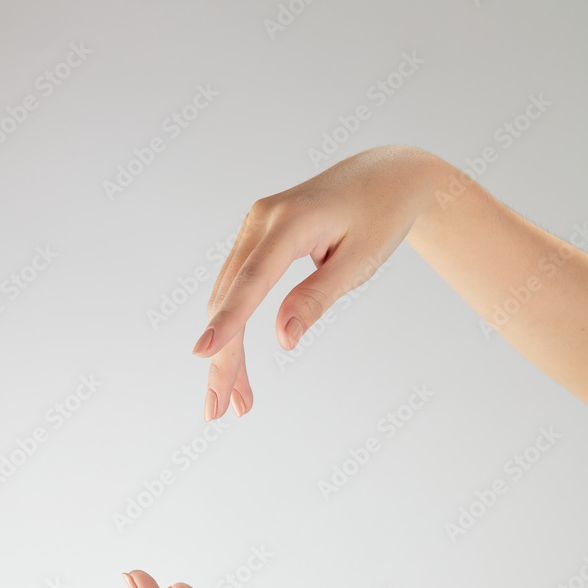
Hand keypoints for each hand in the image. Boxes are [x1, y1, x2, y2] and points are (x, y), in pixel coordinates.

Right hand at [192, 144, 436, 419]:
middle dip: (222, 357)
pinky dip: (234, 328)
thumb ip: (318, 298)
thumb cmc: (380, 217)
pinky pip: (237, 289)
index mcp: (290, 223)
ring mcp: (254, 229)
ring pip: (228, 298)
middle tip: (217, 410)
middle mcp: (261, 221)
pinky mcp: (255, 240)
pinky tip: (236, 365)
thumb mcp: (359, 262)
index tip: (203, 354)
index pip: (251, 280)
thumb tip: (283, 339)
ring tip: (235, 404)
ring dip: (227, 352)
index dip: (227, 320)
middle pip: (230, 298)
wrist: (384, 176)